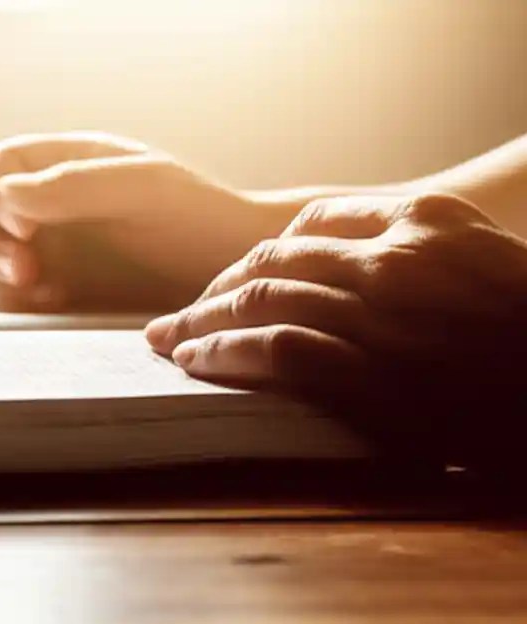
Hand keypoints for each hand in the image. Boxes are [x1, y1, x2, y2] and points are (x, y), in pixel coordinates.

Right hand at [0, 132, 292, 311]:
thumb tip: (6, 194)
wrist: (232, 272)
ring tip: (41, 290)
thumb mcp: (142, 188)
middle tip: (25, 268)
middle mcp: (46, 207)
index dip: (0, 190)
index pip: (2, 164)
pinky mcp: (53, 297)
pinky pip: (8, 299)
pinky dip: (15, 303)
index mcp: (65, 165)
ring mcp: (47, 253)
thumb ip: (74, 184)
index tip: (29, 223)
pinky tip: (52, 304)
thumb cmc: (196, 218)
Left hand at [144, 193, 526, 467]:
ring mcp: (379, 313)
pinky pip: (273, 351)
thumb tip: (343, 268)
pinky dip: (223, 354)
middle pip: (272, 259)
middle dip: (215, 287)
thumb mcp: (484, 267)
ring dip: (201, 320)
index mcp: (424, 220)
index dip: (260, 254)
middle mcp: (393, 257)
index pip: (310, 223)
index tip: (232, 278)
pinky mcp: (371, 373)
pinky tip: (195, 364)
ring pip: (259, 298)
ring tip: (168, 339)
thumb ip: (416, 256)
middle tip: (179, 313)